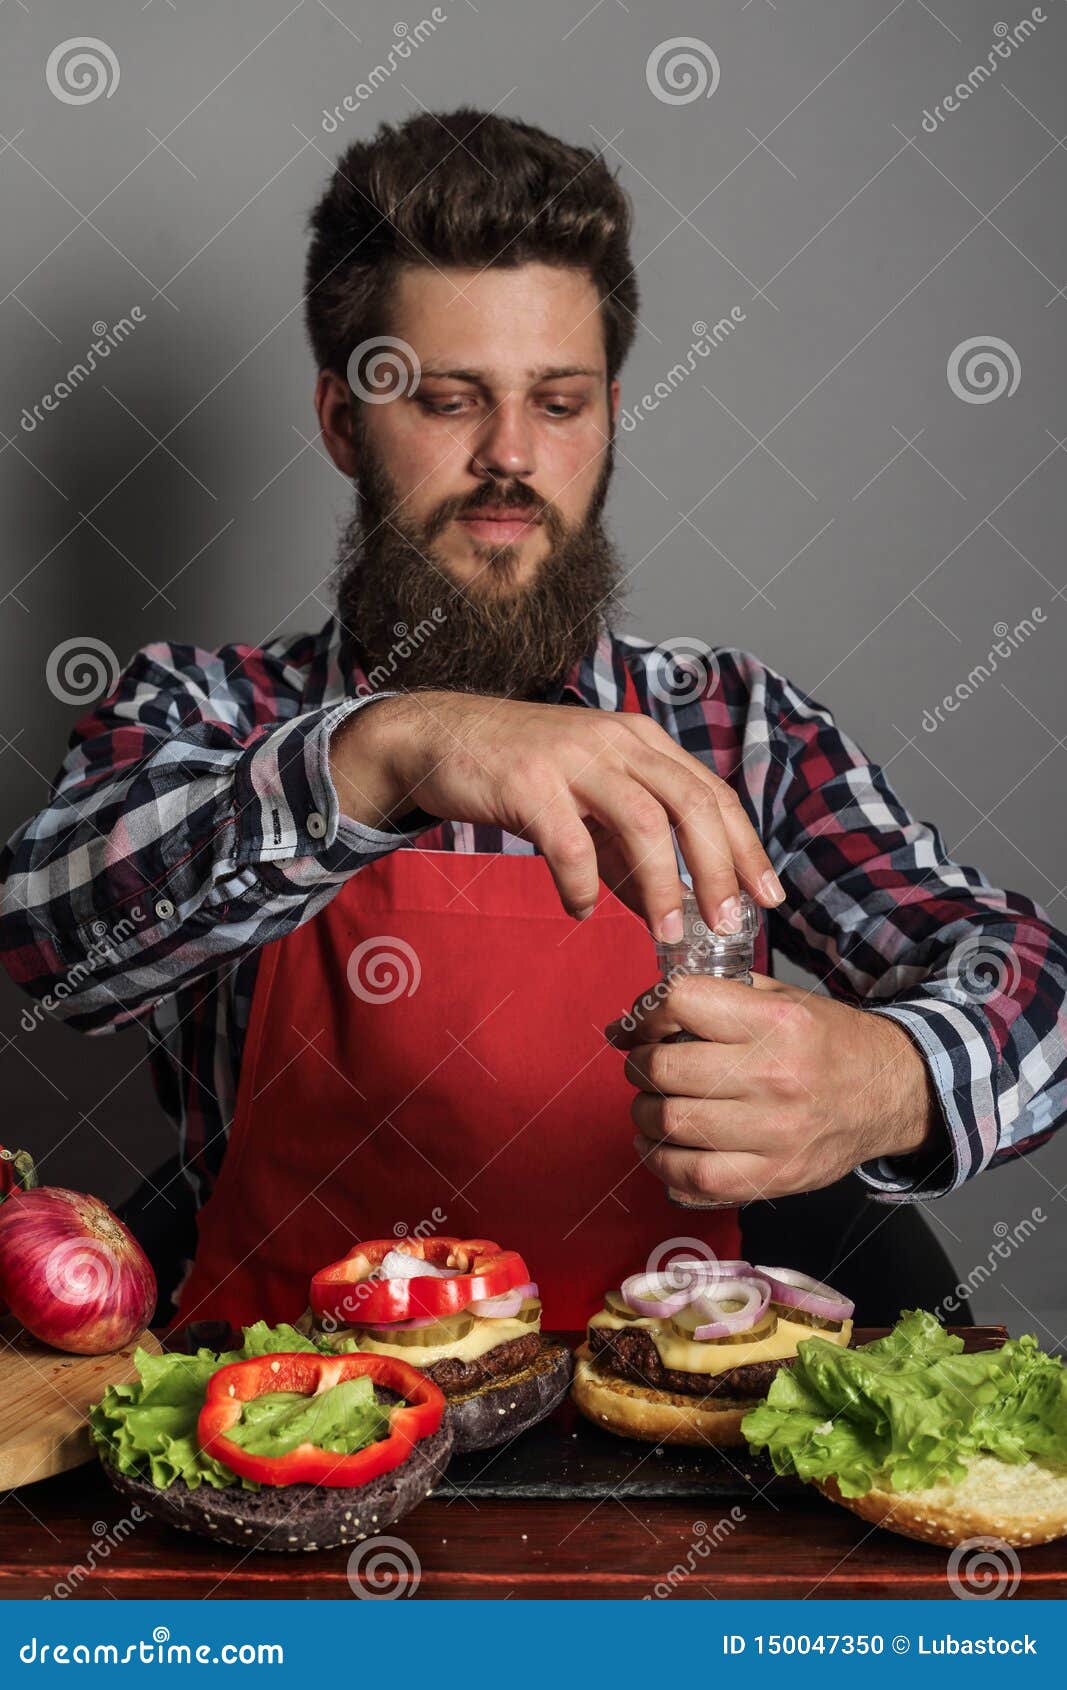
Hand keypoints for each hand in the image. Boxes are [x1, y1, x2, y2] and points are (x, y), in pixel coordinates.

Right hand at [330, 691, 784, 940]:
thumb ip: (626, 852)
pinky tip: (581, 909)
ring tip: (668, 934)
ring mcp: (574, 757)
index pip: (712, 794)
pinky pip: (571, 842)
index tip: (768, 898)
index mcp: (642, 742)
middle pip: (692, 804)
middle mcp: (617, 741)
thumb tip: (667, 909)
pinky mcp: (529, 781)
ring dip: (662, 885)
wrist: (438, 737)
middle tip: (728, 925)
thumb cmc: (519, 773)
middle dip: (719, 869)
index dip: (746, 847)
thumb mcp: (587, 804)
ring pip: (644, 821)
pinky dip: (583, 884)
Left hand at [606, 973, 941, 1202]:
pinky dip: (662, 1163)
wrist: (892, 1093)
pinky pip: (693, 1177)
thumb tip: (635, 1020)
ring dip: (645, 1115)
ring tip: (654, 1106)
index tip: (640, 1026)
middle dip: (639, 1067)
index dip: (647, 1012)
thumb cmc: (826, 1041)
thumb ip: (715, 997)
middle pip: (665, 1069)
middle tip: (645, 1068)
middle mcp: (773, 1075)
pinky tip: (662, 1147)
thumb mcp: (782, 998)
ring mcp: (774, 1131)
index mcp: (774, 1021)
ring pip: (671, 1125)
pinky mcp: (774, 1176)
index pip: (681, 1002)